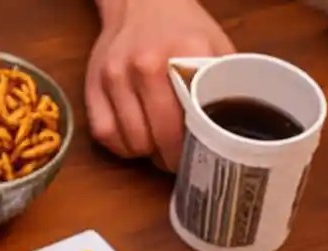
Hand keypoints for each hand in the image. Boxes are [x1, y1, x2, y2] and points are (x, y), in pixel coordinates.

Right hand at [86, 0, 233, 169]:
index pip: (188, 123)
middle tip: (177, 158)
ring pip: (130, 142)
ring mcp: (114, 75)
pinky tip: (134, 136)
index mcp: (184, 54)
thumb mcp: (215, 46)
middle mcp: (145, 65)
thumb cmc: (181, 28)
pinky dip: (120, 145)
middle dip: (170, 158)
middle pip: (157, 138)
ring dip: (146, 152)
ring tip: (157, 145)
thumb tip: (236, 130)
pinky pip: (104, 134)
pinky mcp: (91, 85)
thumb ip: (225, 84)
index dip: (192, 152)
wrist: (141, 1)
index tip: (197, 159)